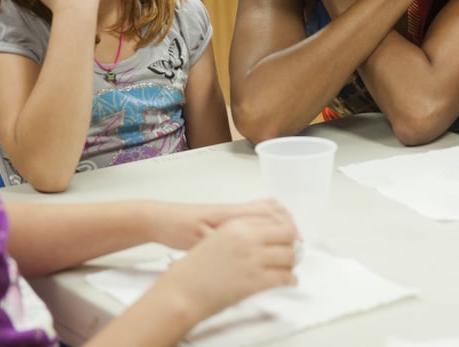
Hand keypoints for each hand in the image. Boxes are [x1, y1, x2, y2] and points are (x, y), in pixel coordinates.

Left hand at [148, 199, 294, 249]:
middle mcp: (237, 210)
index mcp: (233, 214)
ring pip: (267, 210)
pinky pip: (257, 214)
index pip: (271, 214)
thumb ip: (223, 244)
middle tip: (296, 246)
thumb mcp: (199, 242)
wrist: (161, 219)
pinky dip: (270, 222)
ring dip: (281, 223)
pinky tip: (268, 238)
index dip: (288, 229)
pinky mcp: (229, 217)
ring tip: (288, 242)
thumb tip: (249, 249)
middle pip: (274, 209)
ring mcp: (234, 212)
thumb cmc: (178, 229)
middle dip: (289, 225)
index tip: (296, 245)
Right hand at [164, 212, 297, 319]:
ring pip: (288, 256)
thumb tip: (267, 237)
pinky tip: (288, 282)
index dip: (286, 229)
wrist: (182, 289)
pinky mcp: (254, 280)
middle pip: (286, 235)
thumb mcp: (218, 236)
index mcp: (237, 224)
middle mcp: (247, 237)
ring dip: (291, 263)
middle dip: (291, 245)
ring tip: (288, 269)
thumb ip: (243, 232)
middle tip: (291, 254)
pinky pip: (283, 277)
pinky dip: (289, 280)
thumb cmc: (196, 267)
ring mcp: (252, 258)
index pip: (276, 218)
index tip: (289, 238)